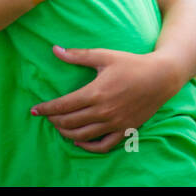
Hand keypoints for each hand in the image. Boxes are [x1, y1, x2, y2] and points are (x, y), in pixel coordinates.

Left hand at [30, 46, 179, 152]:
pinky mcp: (125, 130)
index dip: (46, 109)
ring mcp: (115, 123)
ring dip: (66, 133)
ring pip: (83, 136)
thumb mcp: (104, 56)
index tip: (34, 110)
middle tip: (47, 116)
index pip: (63, 105)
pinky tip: (79, 141)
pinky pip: (103, 146)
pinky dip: (88, 146)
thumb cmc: (131, 64)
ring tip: (59, 126)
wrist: (161, 77)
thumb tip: (54, 49)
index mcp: (96, 92)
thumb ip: (78, 55)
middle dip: (54, 120)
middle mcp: (104, 111)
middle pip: (70, 122)